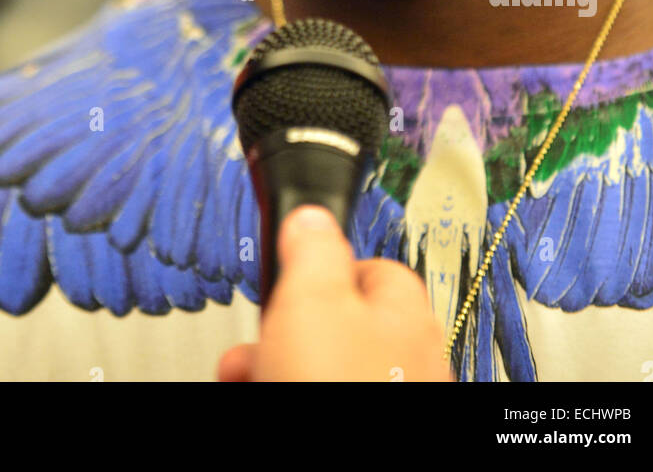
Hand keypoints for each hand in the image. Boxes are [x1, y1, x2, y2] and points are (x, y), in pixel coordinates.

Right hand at [217, 205, 453, 381]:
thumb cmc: (340, 389)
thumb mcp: (311, 297)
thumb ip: (313, 247)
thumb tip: (311, 215)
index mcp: (404, 308)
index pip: (363, 265)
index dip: (313, 271)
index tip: (281, 280)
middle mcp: (408, 356)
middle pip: (335, 323)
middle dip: (282, 331)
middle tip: (252, 347)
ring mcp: (393, 396)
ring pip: (324, 368)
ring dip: (276, 365)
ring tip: (244, 378)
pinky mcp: (376, 436)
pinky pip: (326, 390)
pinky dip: (290, 385)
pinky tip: (264, 392)